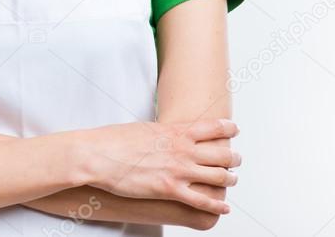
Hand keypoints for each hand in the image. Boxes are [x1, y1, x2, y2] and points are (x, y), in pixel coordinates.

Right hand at [80, 118, 240, 214]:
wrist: (98, 155)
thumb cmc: (114, 140)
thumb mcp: (145, 128)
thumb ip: (162, 133)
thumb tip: (168, 135)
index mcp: (175, 131)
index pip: (213, 127)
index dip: (228, 129)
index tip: (235, 130)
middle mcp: (182, 149)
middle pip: (222, 154)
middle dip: (234, 158)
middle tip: (237, 160)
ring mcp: (178, 170)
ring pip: (218, 177)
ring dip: (229, 179)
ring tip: (232, 180)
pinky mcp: (169, 190)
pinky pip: (202, 201)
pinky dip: (217, 205)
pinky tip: (223, 208)